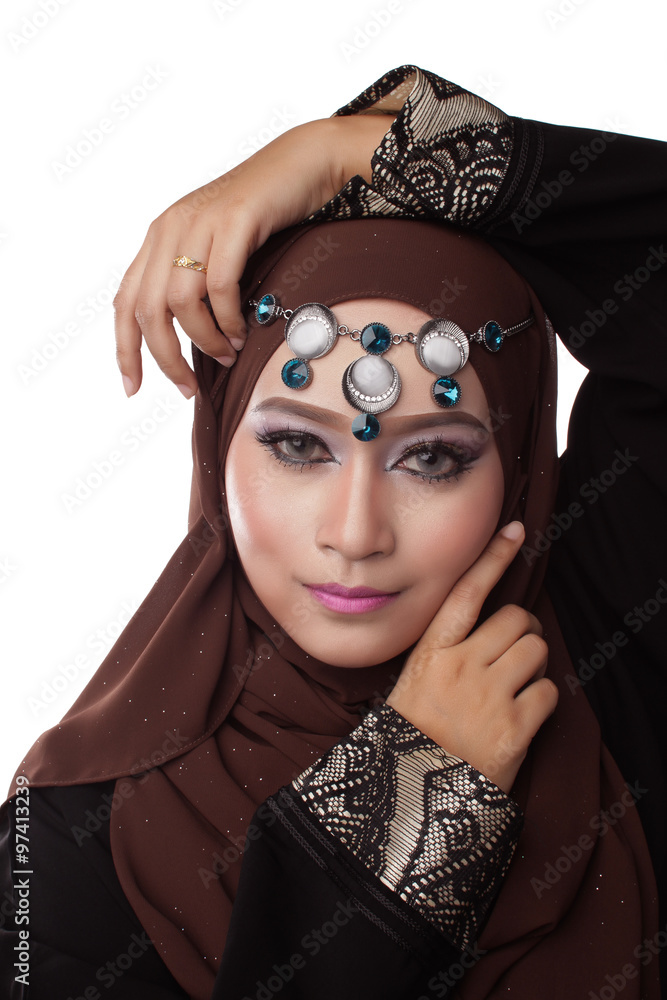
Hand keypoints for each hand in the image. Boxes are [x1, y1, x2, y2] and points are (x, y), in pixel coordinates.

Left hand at [113, 113, 394, 398]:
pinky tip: (242, 331)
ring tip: (227, 354)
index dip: (124, 349)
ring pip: (181, 302)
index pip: (125, 302)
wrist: (301, 165)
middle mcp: (170, 230)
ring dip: (204, 340)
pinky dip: (228, 318)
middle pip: (148, 310)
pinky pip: (219, 285)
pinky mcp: (233, 222)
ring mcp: (200, 223)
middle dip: (166, 358)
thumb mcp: (215, 249)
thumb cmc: (263, 215)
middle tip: (188, 387)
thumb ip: (195, 284)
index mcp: (159, 238)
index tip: (132, 387)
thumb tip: (192, 340)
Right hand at [386, 522, 557, 793]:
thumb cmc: (409, 741)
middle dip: (526, 631)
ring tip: (516, 686)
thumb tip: (482, 630)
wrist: (412, 801)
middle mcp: (460, 667)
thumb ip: (444, 654)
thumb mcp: (411, 686)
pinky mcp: (513, 728)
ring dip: (534, 664)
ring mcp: (488, 696)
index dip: (494, 559)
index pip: (466, 593)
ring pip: (537, 650)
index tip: (516, 532)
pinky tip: (521, 716)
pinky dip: (542, 701)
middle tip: (518, 650)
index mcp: (431, 653)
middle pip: (517, 620)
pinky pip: (548, 693)